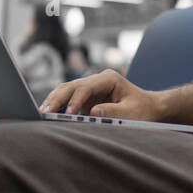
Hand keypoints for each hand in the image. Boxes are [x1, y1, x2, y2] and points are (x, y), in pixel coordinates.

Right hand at [39, 69, 163, 120]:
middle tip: (44, 111)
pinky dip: (59, 106)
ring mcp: (91, 88)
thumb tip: (93, 112)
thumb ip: (114, 112)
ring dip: (55, 100)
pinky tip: (49, 114)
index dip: (75, 100)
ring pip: (67, 90)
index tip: (68, 114)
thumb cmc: (143, 110)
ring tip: (42, 112)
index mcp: (108, 78)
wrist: (150, 108)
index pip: (86, 87)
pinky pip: (69, 99)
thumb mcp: (132, 113)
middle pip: (72, 86)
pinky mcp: (87, 98)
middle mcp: (97, 80)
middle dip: (58, 98)